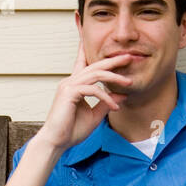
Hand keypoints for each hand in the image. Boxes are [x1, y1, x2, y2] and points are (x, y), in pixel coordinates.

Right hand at [37, 37, 134, 152]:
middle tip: (129, 57)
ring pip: (95, 74)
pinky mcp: (69, 93)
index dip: (91, 51)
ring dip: (114, 77)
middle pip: (95, 65)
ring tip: (129, 82)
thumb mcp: (95, 115)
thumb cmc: (72, 130)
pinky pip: (92, 90)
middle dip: (113, 61)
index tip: (101, 43)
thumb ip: (106, 103)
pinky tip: (115, 107)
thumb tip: (122, 95)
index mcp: (75, 85)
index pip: (83, 63)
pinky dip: (106, 97)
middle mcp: (71, 82)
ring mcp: (69, 86)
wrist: (56, 142)